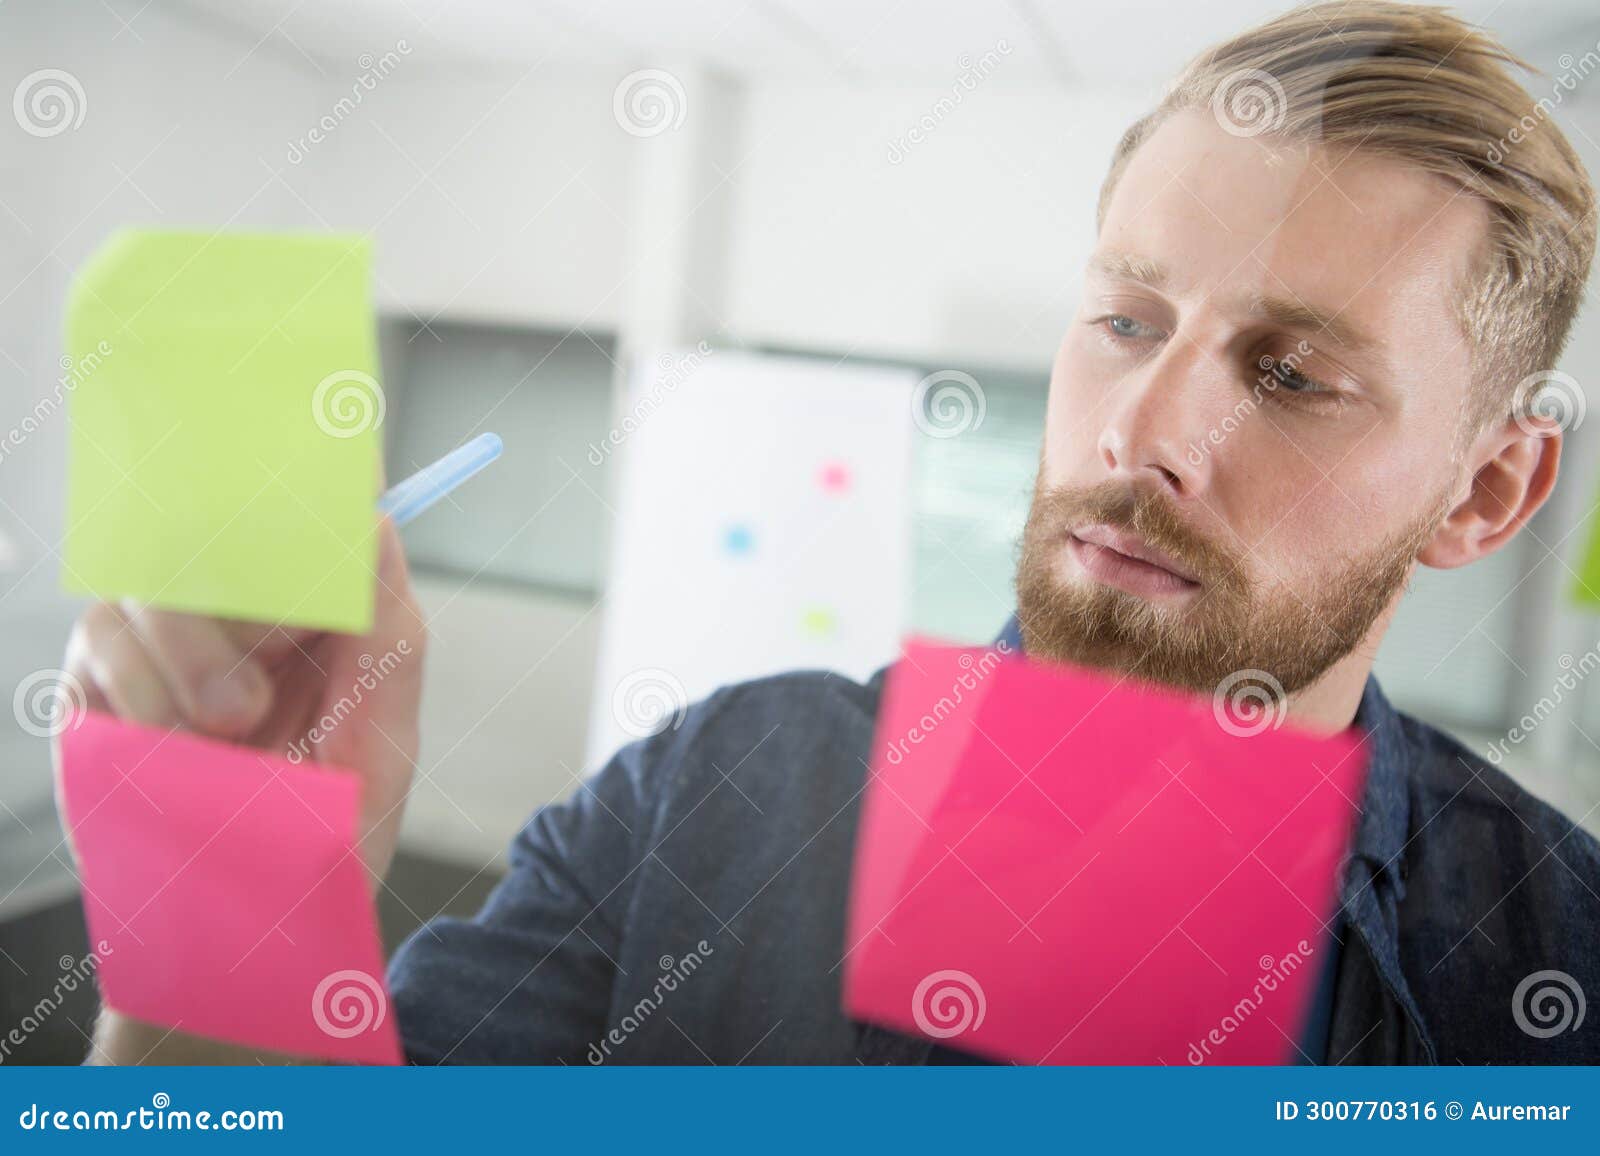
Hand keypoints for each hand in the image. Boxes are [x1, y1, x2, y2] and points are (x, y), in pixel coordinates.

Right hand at [56, 517, 426, 882]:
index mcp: (315, 619)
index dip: (298, 510)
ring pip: (154, 583)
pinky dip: (140, 691)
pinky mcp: (98, 684)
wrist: (251, 928)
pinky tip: (170, 750)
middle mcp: (237, 618)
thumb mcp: (383, 746)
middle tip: (257, 698)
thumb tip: (378, 526)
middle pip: (215, 535)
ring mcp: (162, 646)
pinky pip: (102, 639)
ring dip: (190, 660)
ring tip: (226, 737)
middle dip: (241, 606)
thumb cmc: (330, 837)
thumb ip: (390, 641)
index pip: (299, 521)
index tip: (307, 536)